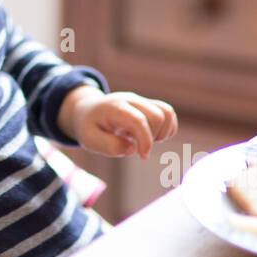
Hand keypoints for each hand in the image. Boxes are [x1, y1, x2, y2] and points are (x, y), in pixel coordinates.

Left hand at [61, 85, 177, 157]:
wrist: (88, 111)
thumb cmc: (89, 127)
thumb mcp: (90, 140)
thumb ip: (109, 146)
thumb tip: (132, 148)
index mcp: (114, 108)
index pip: (138, 120)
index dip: (145, 140)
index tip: (142, 156)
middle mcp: (131, 100)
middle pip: (157, 116)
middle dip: (153, 137)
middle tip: (138, 148)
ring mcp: (141, 101)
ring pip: (166, 113)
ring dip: (163, 132)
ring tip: (146, 141)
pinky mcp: (148, 105)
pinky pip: (168, 113)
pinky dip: (167, 128)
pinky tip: (153, 137)